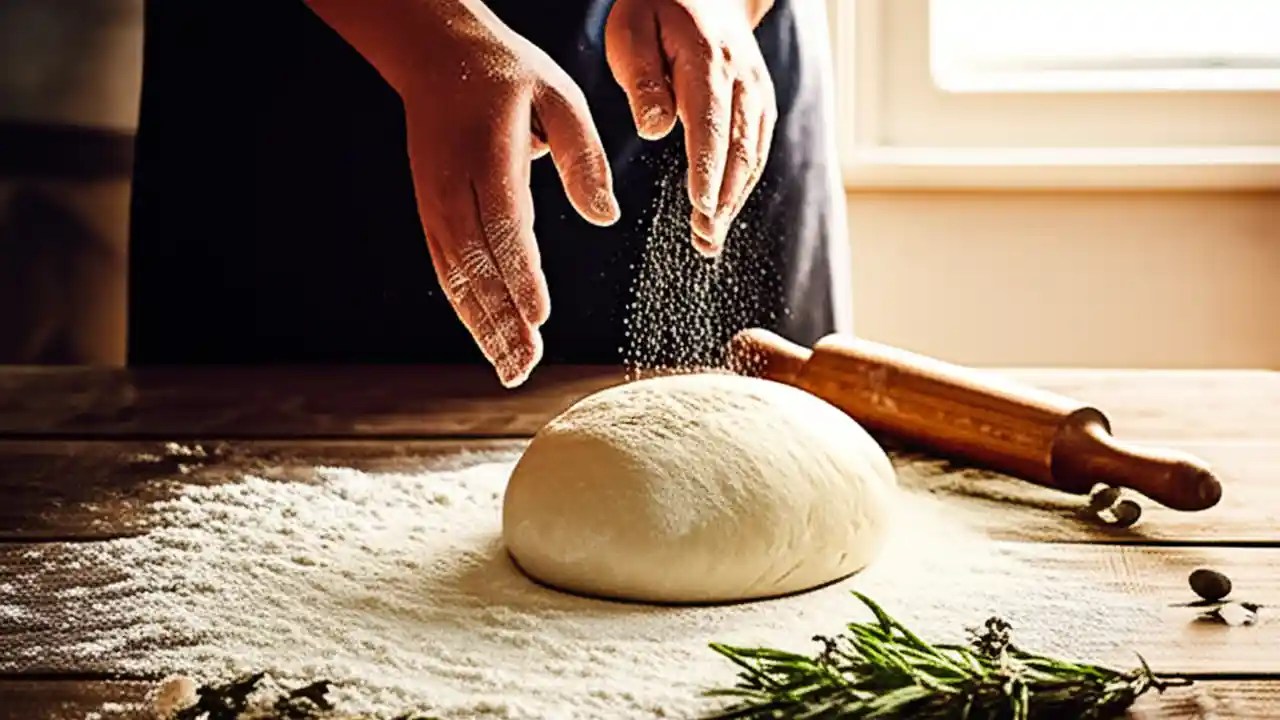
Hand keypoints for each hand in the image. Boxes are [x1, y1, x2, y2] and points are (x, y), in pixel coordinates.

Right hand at [307, 0, 619, 386]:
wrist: (437, 56)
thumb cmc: (509, 77)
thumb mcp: (560, 98)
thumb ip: (583, 158)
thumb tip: (605, 216)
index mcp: (486, 156)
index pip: (503, 224)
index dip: (520, 274)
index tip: (540, 317)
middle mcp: (452, 187)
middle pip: (475, 265)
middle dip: (500, 320)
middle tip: (524, 367)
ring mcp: (435, 205)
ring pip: (456, 277)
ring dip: (482, 327)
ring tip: (510, 370)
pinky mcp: (431, 215)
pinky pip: (447, 271)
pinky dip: (467, 309)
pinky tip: (488, 339)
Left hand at [606, 0, 776, 254]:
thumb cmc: (656, 11)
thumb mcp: (632, 31)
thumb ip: (641, 79)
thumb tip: (655, 129)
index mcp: (708, 60)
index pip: (711, 124)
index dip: (708, 169)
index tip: (702, 207)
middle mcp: (743, 79)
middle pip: (739, 148)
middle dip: (724, 198)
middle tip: (704, 238)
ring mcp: (758, 91)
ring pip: (753, 154)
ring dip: (735, 200)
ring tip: (709, 241)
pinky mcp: (761, 104)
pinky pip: (758, 150)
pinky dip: (743, 185)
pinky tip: (724, 212)